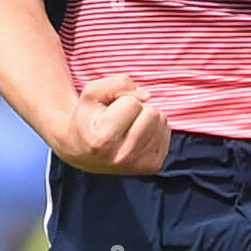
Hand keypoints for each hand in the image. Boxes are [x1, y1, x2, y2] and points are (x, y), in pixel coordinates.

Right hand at [56, 73, 170, 174]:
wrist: (84, 151)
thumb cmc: (89, 118)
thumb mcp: (92, 93)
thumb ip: (117, 83)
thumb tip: (147, 96)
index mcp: (103, 140)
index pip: (133, 103)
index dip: (122, 99)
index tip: (108, 111)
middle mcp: (122, 157)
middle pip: (152, 113)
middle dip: (138, 108)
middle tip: (120, 118)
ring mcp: (139, 165)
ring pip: (162, 121)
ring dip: (147, 117)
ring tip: (128, 127)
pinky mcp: (152, 167)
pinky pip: (167, 132)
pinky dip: (154, 128)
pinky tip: (137, 135)